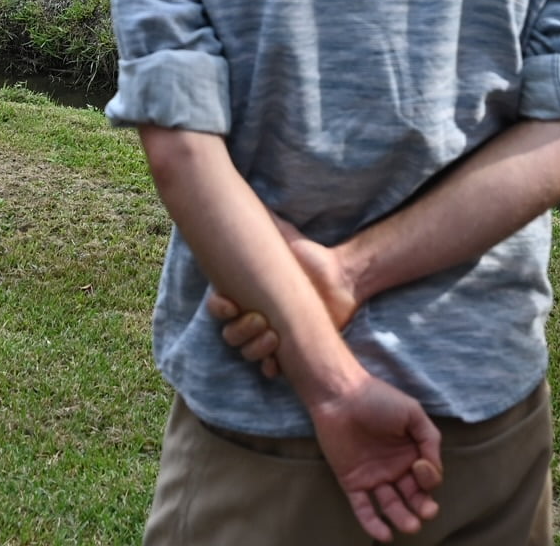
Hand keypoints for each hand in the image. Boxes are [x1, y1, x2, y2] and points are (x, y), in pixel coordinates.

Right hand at [208, 218, 362, 374]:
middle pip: (231, 335)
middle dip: (241, 331)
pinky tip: (274, 363)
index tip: (228, 303)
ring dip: (255, 349)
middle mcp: (253, 317)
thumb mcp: (281, 235)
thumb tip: (235, 190)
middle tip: (261, 319)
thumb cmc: (308, 256)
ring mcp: (269, 337)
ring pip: (247, 353)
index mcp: (246, 293)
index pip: (219, 308)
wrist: (340, 279)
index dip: (219, 309)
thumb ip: (261, 219)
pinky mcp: (290, 353)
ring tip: (275, 336)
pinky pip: (269, 369)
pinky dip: (269, 369)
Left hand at [304, 371, 443, 541]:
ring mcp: (374, 477)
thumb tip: (433, 470)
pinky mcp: (352, 482)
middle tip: (426, 512)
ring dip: (402, 519)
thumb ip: (429, 440)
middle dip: (423, 507)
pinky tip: (384, 534)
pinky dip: (373, 523)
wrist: (340, 395)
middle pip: (414, 497)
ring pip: (391, 506)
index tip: (420, 467)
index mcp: (412, 452)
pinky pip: (363, 508)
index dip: (429, 479)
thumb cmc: (378, 398)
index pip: (428, 478)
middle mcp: (395, 468)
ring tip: (410, 526)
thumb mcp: (413, 413)